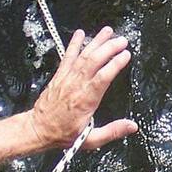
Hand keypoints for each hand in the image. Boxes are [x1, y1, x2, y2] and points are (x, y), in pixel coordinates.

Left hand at [29, 27, 137, 150]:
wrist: (37, 130)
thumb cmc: (64, 134)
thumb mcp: (90, 140)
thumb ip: (112, 132)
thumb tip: (133, 126)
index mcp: (86, 100)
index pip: (102, 78)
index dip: (115, 64)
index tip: (126, 55)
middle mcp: (77, 86)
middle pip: (94, 62)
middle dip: (109, 48)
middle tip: (123, 40)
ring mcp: (67, 78)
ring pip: (83, 56)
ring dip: (96, 42)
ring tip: (108, 31)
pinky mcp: (60, 76)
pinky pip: (67, 57)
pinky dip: (74, 44)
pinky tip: (80, 33)